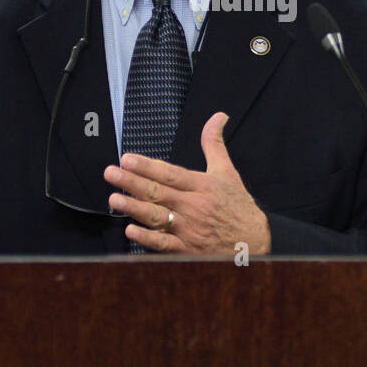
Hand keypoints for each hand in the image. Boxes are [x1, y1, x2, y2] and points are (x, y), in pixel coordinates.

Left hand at [105, 112, 270, 254]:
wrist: (255, 242)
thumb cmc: (238, 206)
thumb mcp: (227, 172)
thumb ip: (214, 144)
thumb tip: (218, 116)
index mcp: (202, 186)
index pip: (170, 174)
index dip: (148, 166)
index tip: (127, 159)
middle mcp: (194, 206)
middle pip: (158, 193)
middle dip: (132, 182)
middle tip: (110, 173)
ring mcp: (190, 229)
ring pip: (157, 217)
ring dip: (134, 208)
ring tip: (114, 199)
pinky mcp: (188, 249)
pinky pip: (165, 244)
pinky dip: (148, 238)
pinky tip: (131, 231)